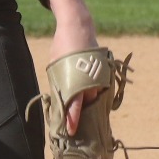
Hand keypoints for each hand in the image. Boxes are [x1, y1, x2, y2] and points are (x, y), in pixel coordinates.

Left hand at [49, 0, 100, 128]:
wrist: (78, 27)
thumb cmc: (63, 47)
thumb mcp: (55, 67)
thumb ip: (60, 85)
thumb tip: (60, 103)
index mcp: (76, 80)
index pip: (74, 106)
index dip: (73, 120)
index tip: (72, 131)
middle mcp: (91, 81)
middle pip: (87, 105)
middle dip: (81, 114)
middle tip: (73, 124)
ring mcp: (99, 76)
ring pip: (94, 97)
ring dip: (87, 104)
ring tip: (79, 110)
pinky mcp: (104, 72)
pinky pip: (99, 88)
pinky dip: (93, 94)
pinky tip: (88, 97)